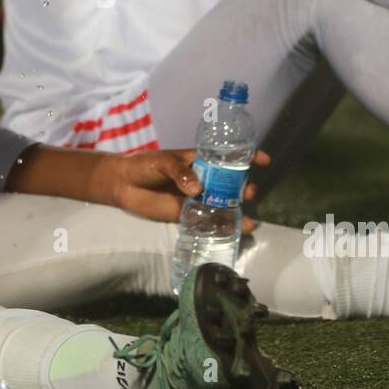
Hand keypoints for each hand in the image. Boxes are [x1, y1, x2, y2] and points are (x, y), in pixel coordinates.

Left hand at [96, 149, 270, 231]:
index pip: (228, 157)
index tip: (264, 160)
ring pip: (222, 205)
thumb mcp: (163, 162)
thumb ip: (180, 173)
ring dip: (237, 212)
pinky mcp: (187, 215)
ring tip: (249, 220)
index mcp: (200, 161)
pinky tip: (234, 231)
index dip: (248, 157)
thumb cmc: (145, 165)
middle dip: (244, 188)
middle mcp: (203, 180)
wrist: (124, 184)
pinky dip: (221, 227)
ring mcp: (196, 199)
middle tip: (249, 192)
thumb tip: (198, 189)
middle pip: (231, 184)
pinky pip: (207, 221)